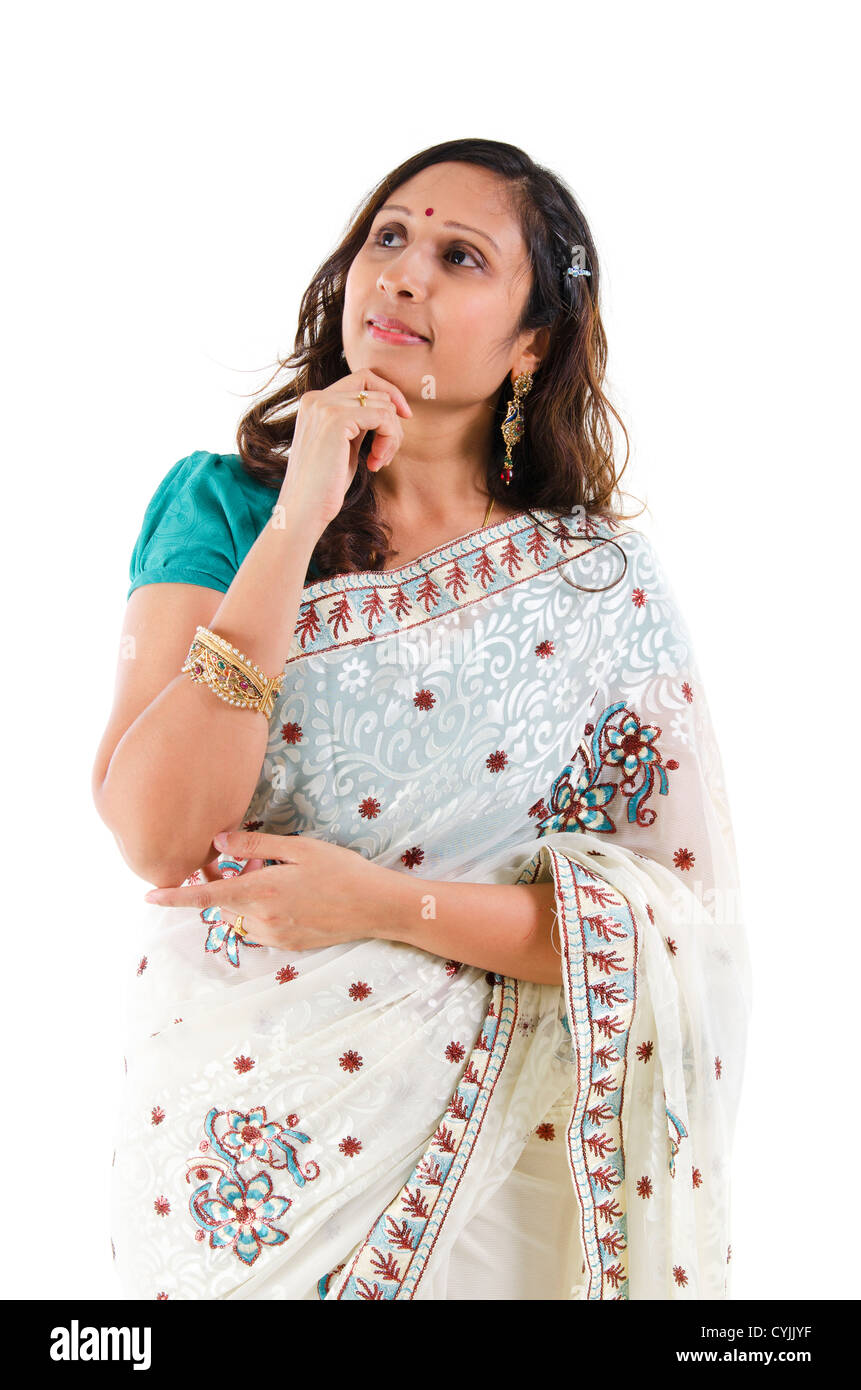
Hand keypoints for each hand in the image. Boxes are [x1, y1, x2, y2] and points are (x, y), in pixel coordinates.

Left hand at [143, 829, 387, 950]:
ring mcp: (275, 936)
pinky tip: (294, 897)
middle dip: (228, 885)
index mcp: (261, 891)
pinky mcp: (288, 946)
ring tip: (283, 879)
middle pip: (225, 905)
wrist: (376, 906)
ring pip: (242, 916)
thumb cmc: (342, 870)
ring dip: (247, 899)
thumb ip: (255, 844)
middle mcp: (263, 919)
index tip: (148, 898)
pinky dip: (263, 911)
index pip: (206, 897)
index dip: (174, 898)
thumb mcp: (299, 848)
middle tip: (259, 861)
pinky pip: (260, 927)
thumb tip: (217, 843)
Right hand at [279, 368, 412, 528]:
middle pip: (376, 390)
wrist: (304, 509)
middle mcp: (317, 397)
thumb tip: (391, 406)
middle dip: (391, 423)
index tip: (403, 419)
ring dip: (392, 435)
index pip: (363, 378)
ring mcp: (325, 406)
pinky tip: (376, 463)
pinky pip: (384, 417)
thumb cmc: (325, 485)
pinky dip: (389, 440)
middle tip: (385, 455)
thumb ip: (359, 421)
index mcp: (315, 401)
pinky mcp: (336, 419)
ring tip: (379, 461)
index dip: (388, 394)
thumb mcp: (343, 444)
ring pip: (384, 404)